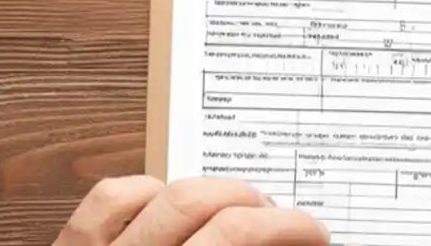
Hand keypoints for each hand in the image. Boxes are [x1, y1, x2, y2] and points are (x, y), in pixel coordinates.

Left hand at [53, 176, 329, 245]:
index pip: (238, 241)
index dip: (291, 230)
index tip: (318, 236)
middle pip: (217, 217)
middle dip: (267, 212)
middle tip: (290, 226)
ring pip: (171, 196)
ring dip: (221, 193)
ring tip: (244, 207)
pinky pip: (112, 198)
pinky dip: (148, 189)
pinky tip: (172, 204)